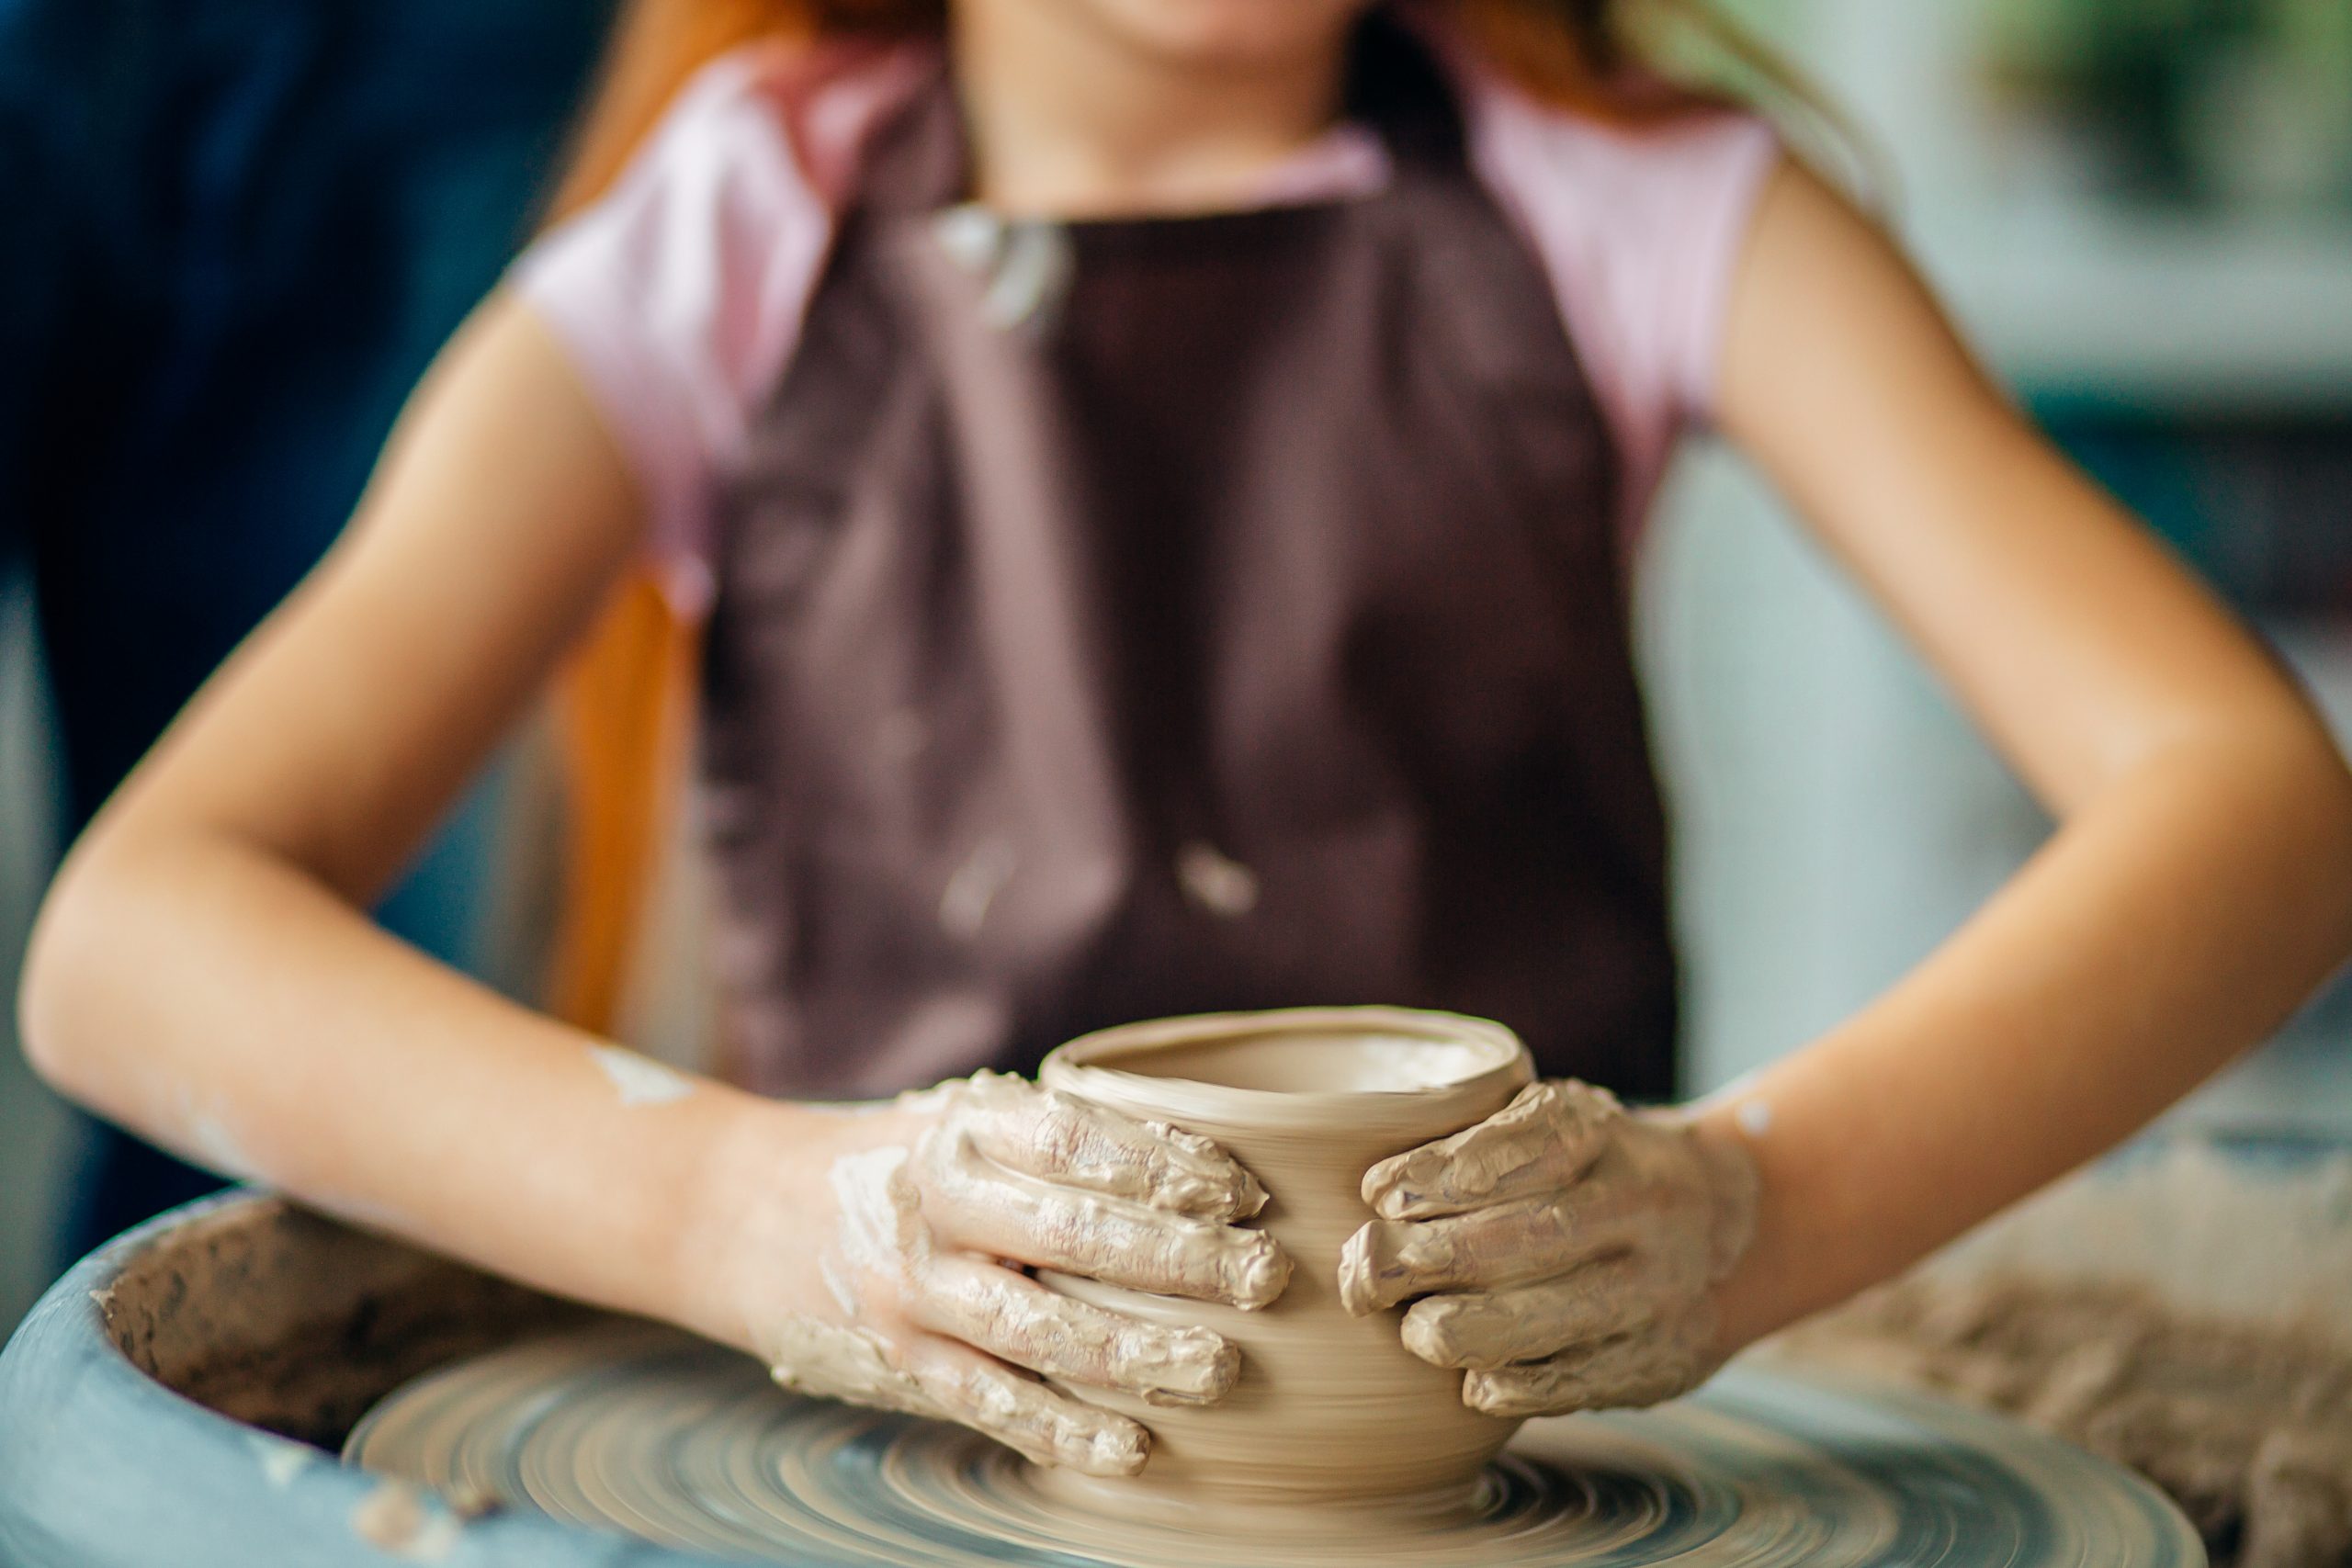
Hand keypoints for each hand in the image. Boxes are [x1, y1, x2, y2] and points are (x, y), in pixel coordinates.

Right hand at [725, 1072, 1288, 1475]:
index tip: (1244, 1190)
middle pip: (1072, 1235)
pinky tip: (1133, 1448)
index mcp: (962, 1129)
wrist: (743, 1211)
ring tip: (1218, 1368)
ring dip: (1136, 1354)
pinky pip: (992, 1403)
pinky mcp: (903, 1362)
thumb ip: (1058, 1138)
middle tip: (1266, 1277)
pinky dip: (1064, 1431)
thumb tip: (1204, 1158)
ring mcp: (914, 1290)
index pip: (1075, 1141)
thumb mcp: (962, 1119)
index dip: (1164, 1164)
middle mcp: (936, 1205)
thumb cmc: (900, 1161)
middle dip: (1180, 1260)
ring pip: (1038, 1331)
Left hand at [1337, 1081, 1756, 1416]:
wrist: (1729, 1221)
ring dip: (1470, 1329)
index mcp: (1610, 1135)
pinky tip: (1469, 1383)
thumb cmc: (1598, 1166)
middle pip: (1536, 1236)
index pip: (1532, 1146)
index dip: (1450, 1169)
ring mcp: (1658, 1289)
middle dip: (1437, 1256)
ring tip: (1411, 1329)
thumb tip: (1376, 1192)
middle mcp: (1644, 1209)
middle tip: (1364, 1270)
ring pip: (1560, 1316)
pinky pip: (1582, 1380)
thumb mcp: (1560, 1119)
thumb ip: (1486, 1139)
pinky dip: (1519, 1385)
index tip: (1377, 1191)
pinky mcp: (1658, 1360)